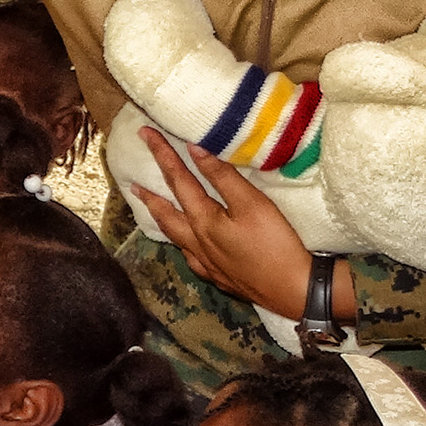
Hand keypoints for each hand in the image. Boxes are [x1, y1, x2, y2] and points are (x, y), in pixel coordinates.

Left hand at [131, 127, 312, 319]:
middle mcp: (196, 242)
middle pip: (166, 212)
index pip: (177, 180)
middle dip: (149, 193)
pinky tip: (185, 243)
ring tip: (150, 208)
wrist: (293, 291)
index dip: (162, 155)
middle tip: (133, 182)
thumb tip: (194, 148)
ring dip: (160, 218)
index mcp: (202, 220)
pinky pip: (189, 255)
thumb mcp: (252, 203)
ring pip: (174, 236)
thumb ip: (222, 177)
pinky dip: (181, 243)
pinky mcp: (218, 276)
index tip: (145, 134)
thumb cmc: (275, 243)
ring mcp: (205, 262)